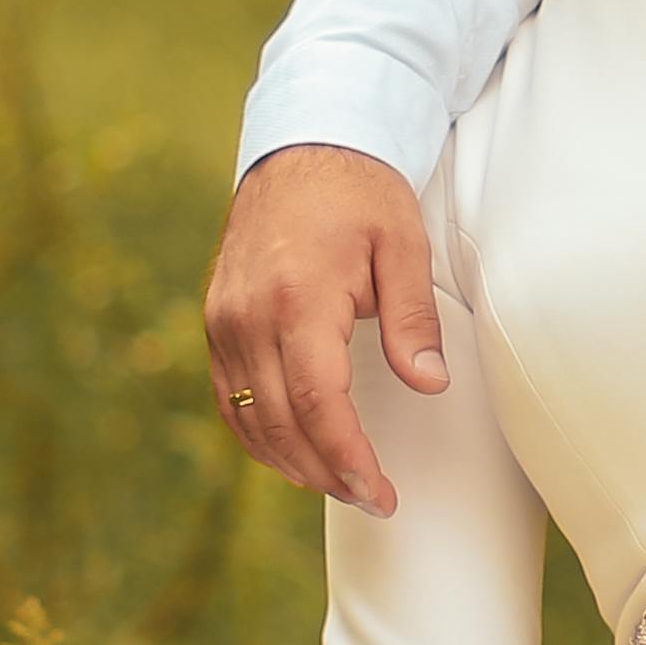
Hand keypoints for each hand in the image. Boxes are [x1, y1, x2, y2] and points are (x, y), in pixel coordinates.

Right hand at [203, 145, 442, 513]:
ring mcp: (224, 320)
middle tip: (373, 500)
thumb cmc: (358, 192)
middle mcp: (249, 315)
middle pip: (280, 424)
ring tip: (342, 485)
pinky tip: (295, 453)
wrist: (300, 145)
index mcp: (299, 297)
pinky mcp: (215, 322)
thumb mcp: (402, 245)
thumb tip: (429, 384)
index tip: (380, 493)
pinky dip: (260, 435)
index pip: (319, 404)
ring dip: (292, 463)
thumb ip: (412, 319)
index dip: (348, 459)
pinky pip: (230, 398)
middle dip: (327, 474)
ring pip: (249, 419)